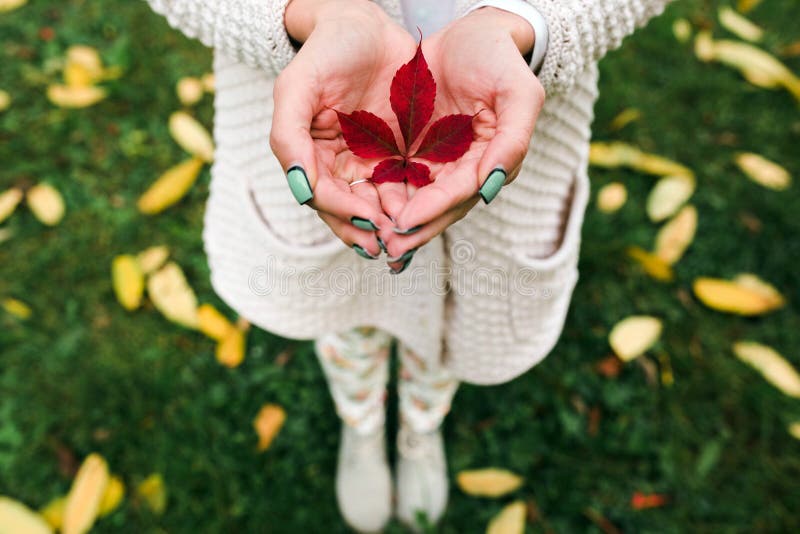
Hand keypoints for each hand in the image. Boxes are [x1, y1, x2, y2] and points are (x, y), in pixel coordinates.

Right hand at [270, 0, 417, 257]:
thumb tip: (299, 187)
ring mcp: (372, 161)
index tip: (368, 219)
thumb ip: (288, 135)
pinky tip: (429, 212)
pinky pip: (408, 184)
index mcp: (311, 155)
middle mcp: (340, 165)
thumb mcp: (297, 86)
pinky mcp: (401, 154)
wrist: (367, 25)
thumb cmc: (327, 51)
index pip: (322, 195)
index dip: (342, 211)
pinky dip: (415, 202)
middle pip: (351, 210)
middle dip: (369, 229)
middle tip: (391, 245)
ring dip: (393, 224)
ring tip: (410, 237)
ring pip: (380, 204)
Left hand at [375, 8, 543, 270]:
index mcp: (489, 161)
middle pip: (437, 207)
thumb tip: (492, 185)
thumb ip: (514, 138)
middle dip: (412, 229)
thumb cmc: (497, 58)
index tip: (406, 222)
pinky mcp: (412, 152)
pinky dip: (379, 197)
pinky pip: (394, 179)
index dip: (434, 209)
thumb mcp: (517, 92)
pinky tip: (360, 211)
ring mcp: (436, 162)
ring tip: (370, 239)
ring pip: (414, 199)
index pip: (461, 192)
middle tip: (386, 248)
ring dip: (393, 221)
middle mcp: (463, 169)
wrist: (466, 34)